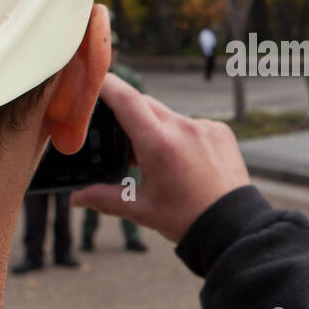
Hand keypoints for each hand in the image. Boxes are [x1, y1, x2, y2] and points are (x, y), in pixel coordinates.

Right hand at [70, 73, 249, 243]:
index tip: (93, 81)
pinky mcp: (221, 131)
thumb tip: (76, 198)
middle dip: (129, 116)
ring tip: (160, 161)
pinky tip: (185, 162)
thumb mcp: (141, 209)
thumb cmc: (186, 219)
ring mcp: (205, 126)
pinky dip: (182, 136)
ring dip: (158, 129)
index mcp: (159, 143)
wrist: (232, 227)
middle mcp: (183, 127)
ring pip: (169, 115)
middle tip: (123, 142)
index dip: (106, 86)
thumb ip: (105, 198)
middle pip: (144, 104)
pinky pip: (192, 124)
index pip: (126, 99)